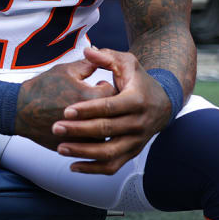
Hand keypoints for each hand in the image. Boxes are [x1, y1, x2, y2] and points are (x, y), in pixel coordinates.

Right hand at [14, 59, 115, 150]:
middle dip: (104, 103)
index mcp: (93, 98)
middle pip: (113, 111)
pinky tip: (80, 124)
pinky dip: (91, 134)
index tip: (98, 84)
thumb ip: (89, 64)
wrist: (19, 111)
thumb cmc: (40, 89)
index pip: (114, 90)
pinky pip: (95, 142)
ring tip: (86, 112)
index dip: (105, 84)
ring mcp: (87, 136)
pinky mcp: (79, 147)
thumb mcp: (65, 70)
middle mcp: (94, 119)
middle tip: (92, 97)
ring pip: (106, 129)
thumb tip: (102, 57)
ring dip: (100, 119)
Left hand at [50, 47, 173, 174]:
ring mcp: (137, 140)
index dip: (88, 109)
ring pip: (110, 152)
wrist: (163, 102)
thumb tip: (88, 50)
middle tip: (55, 128)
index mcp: (137, 100)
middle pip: (107, 130)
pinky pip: (113, 165)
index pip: (110, 107)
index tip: (66, 111)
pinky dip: (93, 169)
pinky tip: (72, 166)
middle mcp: (139, 122)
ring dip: (84, 153)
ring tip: (60, 148)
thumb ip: (106, 57)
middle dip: (79, 130)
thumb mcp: (126, 63)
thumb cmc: (137, 80)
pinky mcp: (132, 151)